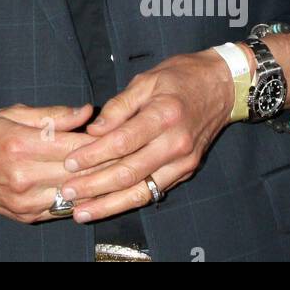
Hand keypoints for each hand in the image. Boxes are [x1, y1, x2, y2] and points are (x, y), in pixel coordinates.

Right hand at [0, 103, 107, 223]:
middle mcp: (24, 177)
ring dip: (97, 183)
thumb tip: (86, 111)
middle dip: (107, 162)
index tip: (119, 131)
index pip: (74, 145)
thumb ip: (51, 115)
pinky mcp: (25, 216)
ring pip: (76, 194)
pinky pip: (62, 208)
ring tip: (118, 169)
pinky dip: (79, 196)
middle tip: (129, 150)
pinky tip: (92, 186)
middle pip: (80, 172)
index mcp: (20, 145)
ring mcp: (25, 201)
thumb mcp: (9, 113)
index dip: (101, 139)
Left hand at [59, 49, 234, 222]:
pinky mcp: (187, 171)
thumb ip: (119, 106)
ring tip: (81, 211)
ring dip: (109, 203)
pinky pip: (154, 191)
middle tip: (66, 192)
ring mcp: (183, 161)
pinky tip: (108, 206)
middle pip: (129, 172)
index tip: (69, 161)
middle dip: (94, 185)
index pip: (122, 142)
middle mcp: (175, 143)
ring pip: (141, 190)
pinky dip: (129, 201)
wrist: (222, 86)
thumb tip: (94, 131)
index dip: (94, 154)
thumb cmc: (180, 78)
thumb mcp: (146, 80)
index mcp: (163, 115)